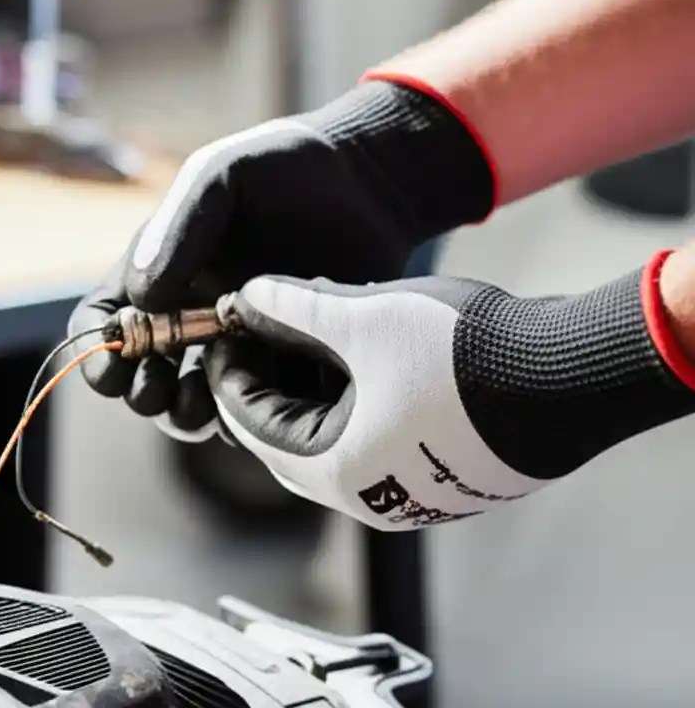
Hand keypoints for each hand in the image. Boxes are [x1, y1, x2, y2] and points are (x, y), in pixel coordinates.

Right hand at [69, 79, 494, 441]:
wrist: (367, 184)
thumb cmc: (281, 168)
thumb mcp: (218, 179)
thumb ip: (177, 229)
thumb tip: (141, 299)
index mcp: (158, 274)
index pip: (101, 323)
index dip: (95, 353)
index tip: (113, 368)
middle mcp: (188, 317)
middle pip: (141, 378)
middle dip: (141, 394)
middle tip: (158, 389)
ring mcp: (236, 346)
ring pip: (193, 405)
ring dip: (186, 415)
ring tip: (202, 401)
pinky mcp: (284, 365)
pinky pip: (255, 410)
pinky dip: (247, 416)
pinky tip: (259, 398)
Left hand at [207, 253, 694, 529]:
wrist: (570, 378)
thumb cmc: (462, 355)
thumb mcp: (363, 319)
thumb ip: (295, 308)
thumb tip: (247, 295)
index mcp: (334, 471)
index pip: (249, 422)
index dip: (228, 370)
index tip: (222, 327)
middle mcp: (365, 498)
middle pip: (285, 437)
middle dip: (269, 380)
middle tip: (260, 329)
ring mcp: (406, 494)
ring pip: (332, 439)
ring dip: (312, 389)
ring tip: (308, 330)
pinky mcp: (440, 479)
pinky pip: (373, 443)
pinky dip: (352, 402)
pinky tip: (356, 354)